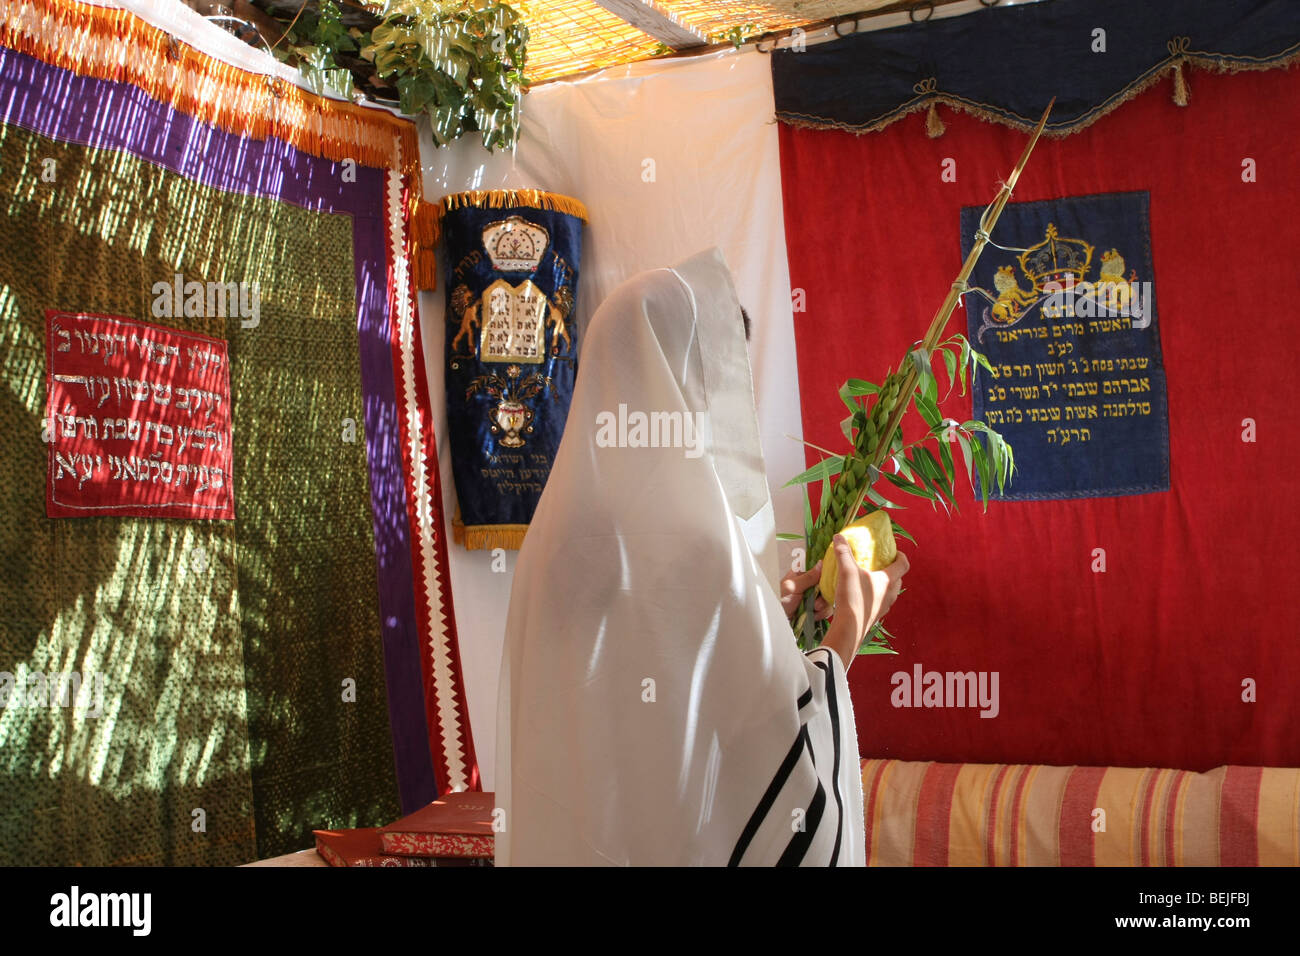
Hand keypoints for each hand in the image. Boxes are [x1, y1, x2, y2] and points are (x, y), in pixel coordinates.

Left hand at [778, 562, 830, 621]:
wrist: (779, 619)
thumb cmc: (781, 600)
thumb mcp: (792, 586)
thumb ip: (808, 576)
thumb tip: (821, 563)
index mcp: (803, 573)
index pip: (819, 566)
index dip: (827, 571)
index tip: (828, 579)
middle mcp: (810, 582)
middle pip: (827, 583)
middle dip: (824, 594)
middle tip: (816, 602)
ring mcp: (815, 594)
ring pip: (828, 596)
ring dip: (822, 605)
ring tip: (813, 609)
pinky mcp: (817, 606)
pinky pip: (827, 608)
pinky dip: (821, 613)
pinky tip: (813, 614)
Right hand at [825, 535, 908, 656]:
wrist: (850, 628)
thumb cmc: (853, 597)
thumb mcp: (846, 571)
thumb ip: (843, 553)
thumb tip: (838, 536)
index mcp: (888, 580)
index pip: (904, 564)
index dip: (901, 556)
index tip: (895, 552)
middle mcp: (890, 593)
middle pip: (899, 579)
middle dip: (893, 570)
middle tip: (881, 564)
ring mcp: (884, 606)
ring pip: (891, 592)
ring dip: (885, 584)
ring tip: (871, 579)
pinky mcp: (876, 616)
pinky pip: (882, 602)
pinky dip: (877, 596)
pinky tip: (863, 594)